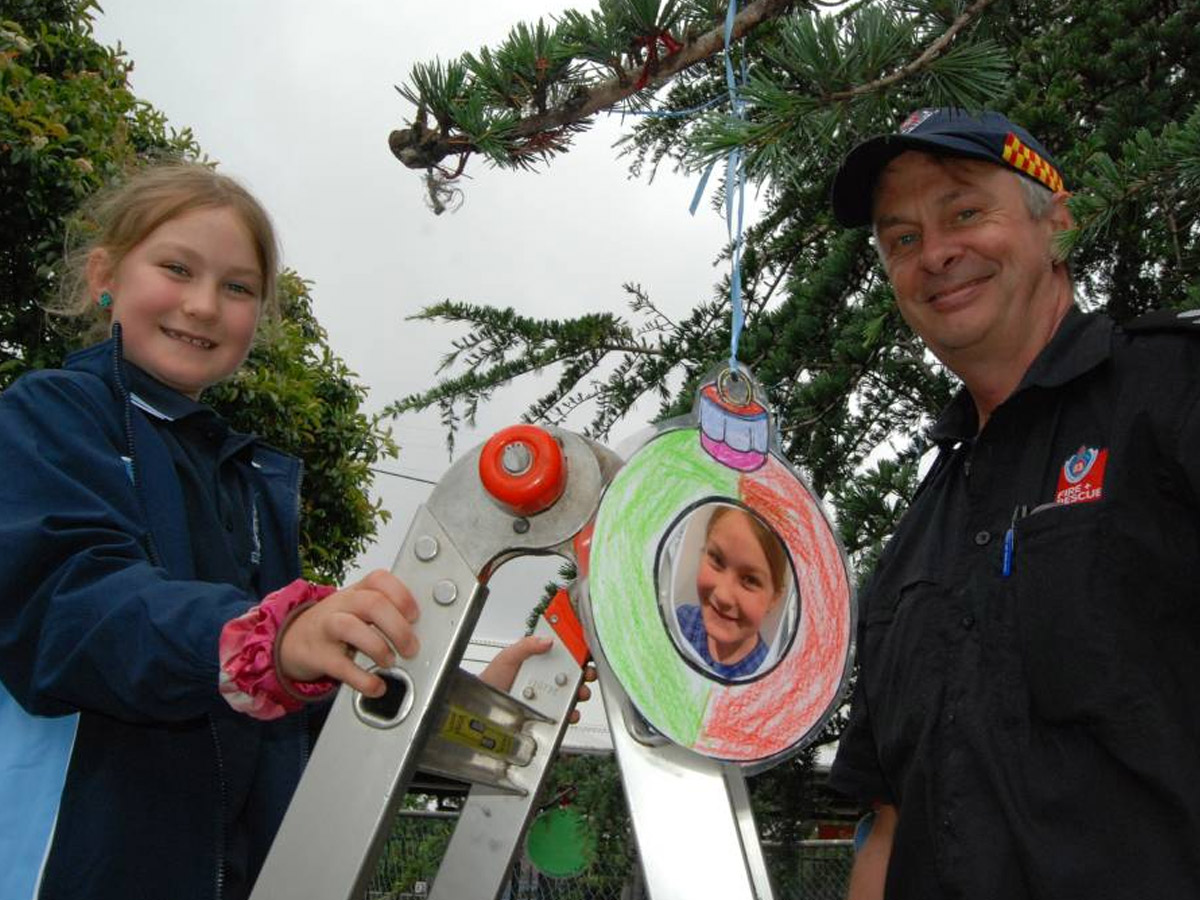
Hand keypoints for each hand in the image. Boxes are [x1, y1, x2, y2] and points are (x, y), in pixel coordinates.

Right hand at [278, 569, 418, 697]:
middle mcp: (341, 605)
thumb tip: (418, 631)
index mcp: (356, 591)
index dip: (402, 596)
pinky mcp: (319, 656)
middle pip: (372, 604)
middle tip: (411, 648)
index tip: (415, 616)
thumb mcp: (357, 609)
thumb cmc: (334, 623)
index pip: (380, 580)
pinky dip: (363, 680)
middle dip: (398, 627)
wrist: (293, 640)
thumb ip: (386, 612)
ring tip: (390, 662)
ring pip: (351, 627)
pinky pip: (341, 667)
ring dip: (379, 648)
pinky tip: (376, 686)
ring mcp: (327, 629)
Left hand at [480, 635, 596, 723]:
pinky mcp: (549, 713)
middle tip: (587, 671)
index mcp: (540, 658)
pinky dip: (572, 713)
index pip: (564, 649)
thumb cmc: (492, 679)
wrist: (481, 705)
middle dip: (586, 670)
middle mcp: (547, 676)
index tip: (586, 645)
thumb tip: (547, 640)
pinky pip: (565, 713)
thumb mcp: (508, 657)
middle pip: (574, 671)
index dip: (577, 646)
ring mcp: (549, 695)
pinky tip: (570, 711)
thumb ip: (526, 646)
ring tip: (580, 691)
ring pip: (574, 691)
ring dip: (582, 691)